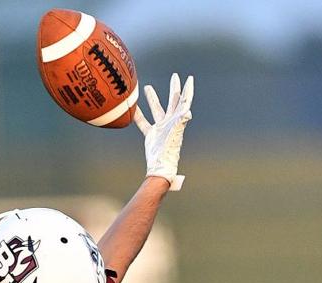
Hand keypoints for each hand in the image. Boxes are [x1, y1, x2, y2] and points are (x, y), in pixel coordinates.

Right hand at [134, 72, 193, 190]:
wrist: (160, 167)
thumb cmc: (168, 151)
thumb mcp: (175, 133)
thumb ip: (181, 121)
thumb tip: (188, 111)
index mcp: (178, 120)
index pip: (184, 102)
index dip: (187, 90)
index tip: (189, 78)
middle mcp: (171, 122)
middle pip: (173, 102)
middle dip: (174, 89)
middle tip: (174, 76)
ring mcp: (161, 128)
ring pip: (157, 109)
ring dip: (153, 98)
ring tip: (148, 87)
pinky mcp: (152, 135)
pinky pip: (144, 122)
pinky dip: (138, 115)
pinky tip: (132, 108)